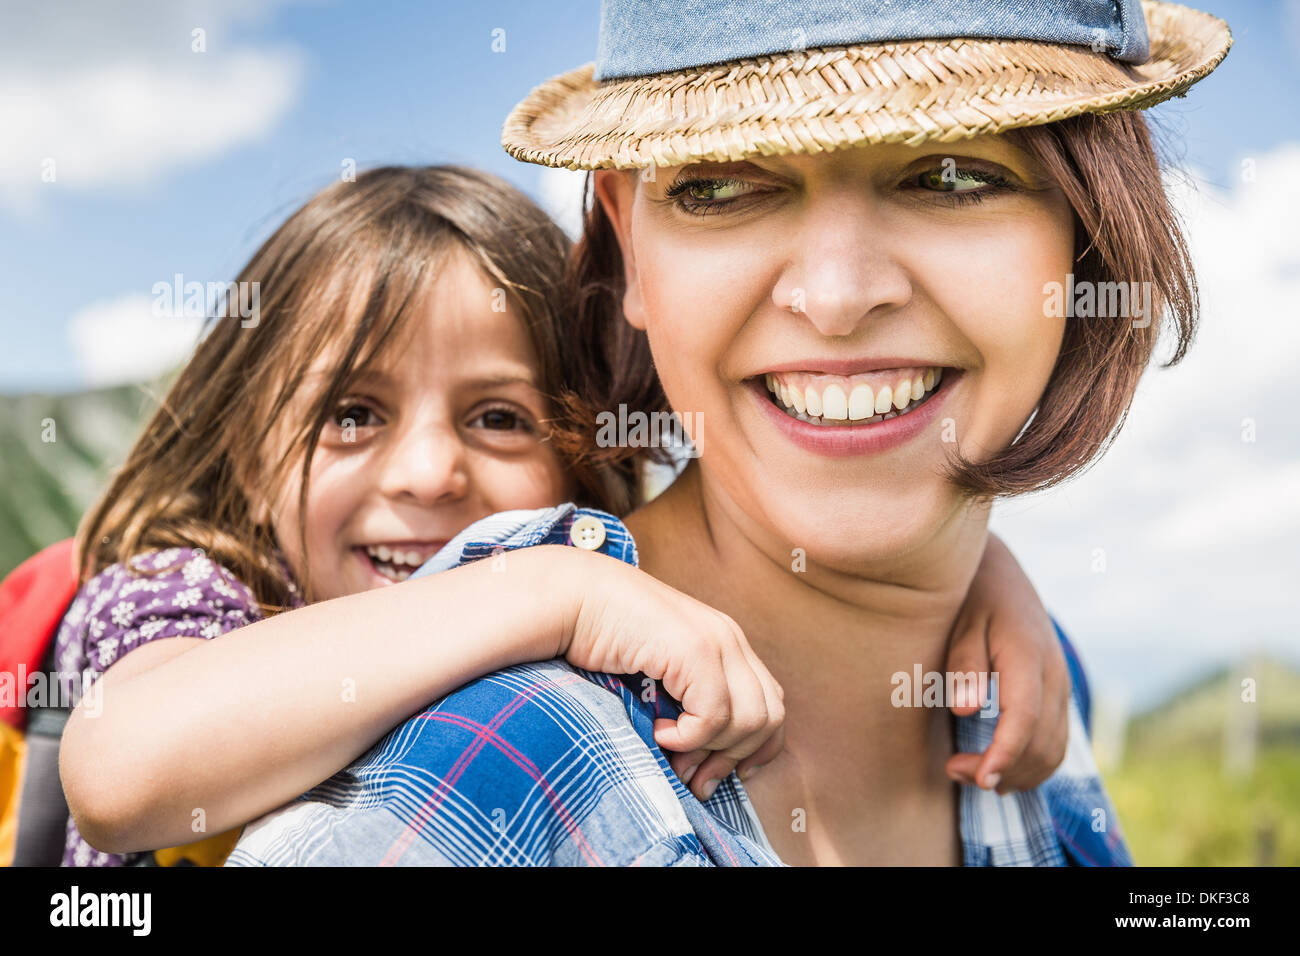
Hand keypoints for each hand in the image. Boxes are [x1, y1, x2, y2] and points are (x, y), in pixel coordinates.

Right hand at [561, 550, 784, 800]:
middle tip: (695, 777)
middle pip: (770, 717)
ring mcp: (716, 641)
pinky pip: (713, 716)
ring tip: (670, 749)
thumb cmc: (605, 640)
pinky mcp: (695, 650)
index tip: (726, 773)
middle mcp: (730, 639)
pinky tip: (656, 730)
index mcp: (727, 643)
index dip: (758, 748)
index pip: (773, 705)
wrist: (574, 597)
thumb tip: (705, 770)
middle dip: (734, 758)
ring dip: (709, 750)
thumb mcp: (660, 677)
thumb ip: (689, 702)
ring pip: (749, 721)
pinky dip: (686, 737)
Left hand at [944, 534, 1069, 793]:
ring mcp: (1061, 686)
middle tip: (952, 770)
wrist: (1002, 575)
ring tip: (972, 776)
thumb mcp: (960, 621)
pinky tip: (998, 769)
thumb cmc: (973, 597)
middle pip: (1042, 742)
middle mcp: (1053, 674)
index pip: (1025, 716)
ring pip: (1054, 749)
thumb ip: (963, 663)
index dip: (1005, 753)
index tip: (979, 779)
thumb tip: (964, 709)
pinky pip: (1055, 742)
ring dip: (1018, 774)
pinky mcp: (1058, 694)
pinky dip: (1031, 764)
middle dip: (1002, 769)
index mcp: (1027, 654)